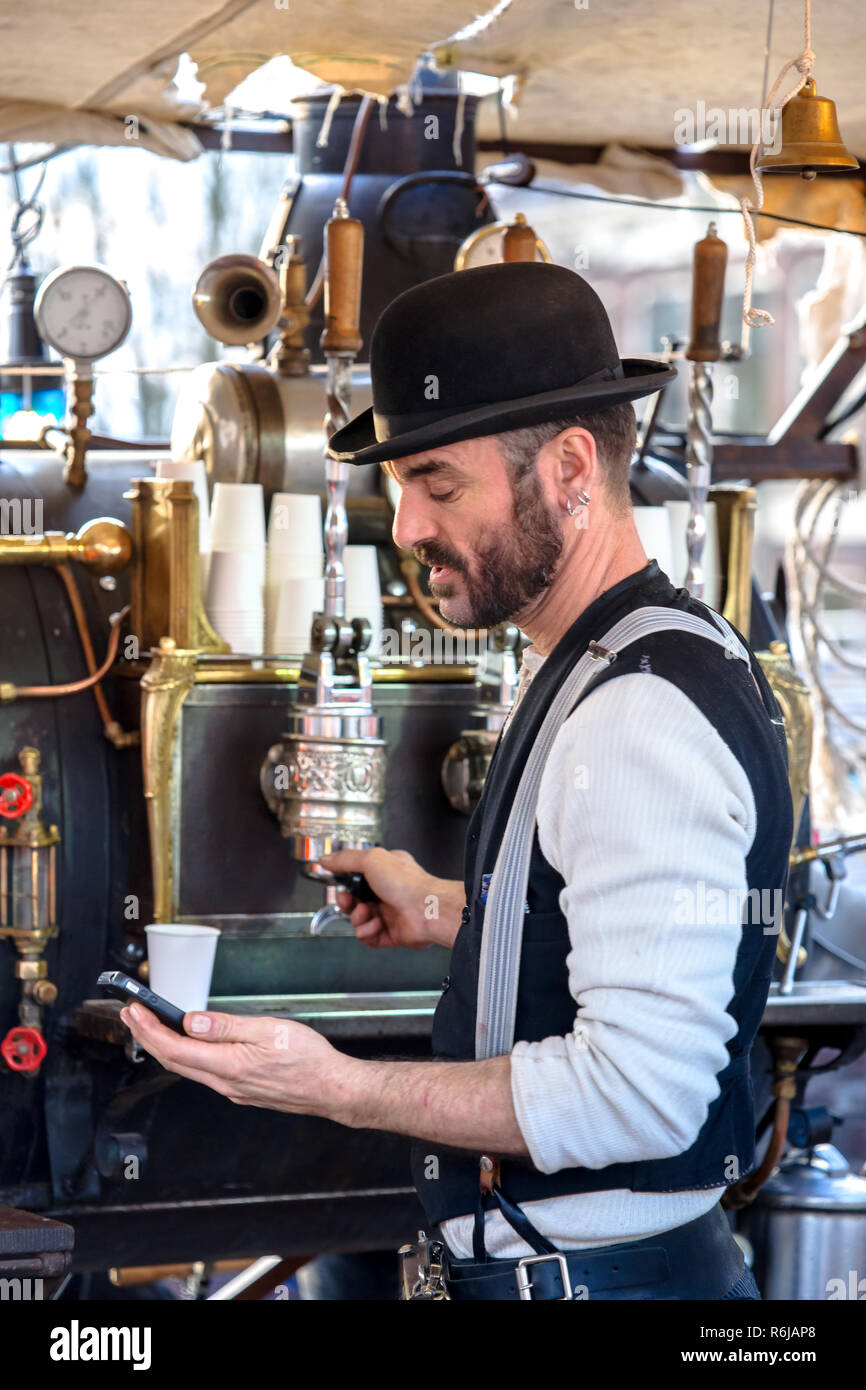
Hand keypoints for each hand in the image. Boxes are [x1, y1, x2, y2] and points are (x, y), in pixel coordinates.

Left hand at [119, 1003, 360, 1121]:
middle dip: (147, 1036)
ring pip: (186, 1068)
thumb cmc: (308, 1058)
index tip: (134, 1011)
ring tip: (151, 1026)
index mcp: (228, 1065)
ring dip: (163, 1046)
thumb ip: (225, 1026)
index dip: (149, 1029)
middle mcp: (224, 1083)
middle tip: (131, 1015)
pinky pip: (203, 1073)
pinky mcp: (240, 1090)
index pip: (175, 1047)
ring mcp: (231, 1089)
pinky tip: (187, 1044)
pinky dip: (185, 1055)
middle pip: (173, 1060)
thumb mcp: (267, 1030)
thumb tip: (190, 1021)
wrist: (331, 1088)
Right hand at [317, 847, 463, 948]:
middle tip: (349, 902)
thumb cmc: (407, 883)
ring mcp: (389, 913)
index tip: (339, 884)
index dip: (344, 883)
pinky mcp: (391, 933)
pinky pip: (368, 936)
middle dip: (347, 903)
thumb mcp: (371, 860)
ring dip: (357, 918)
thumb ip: (345, 860)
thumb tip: (326, 859)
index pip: (356, 876)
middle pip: (354, 900)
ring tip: (367, 914)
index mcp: (384, 871)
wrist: (427, 910)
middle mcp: (387, 891)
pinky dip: (367, 933)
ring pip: (359, 920)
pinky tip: (374, 926)